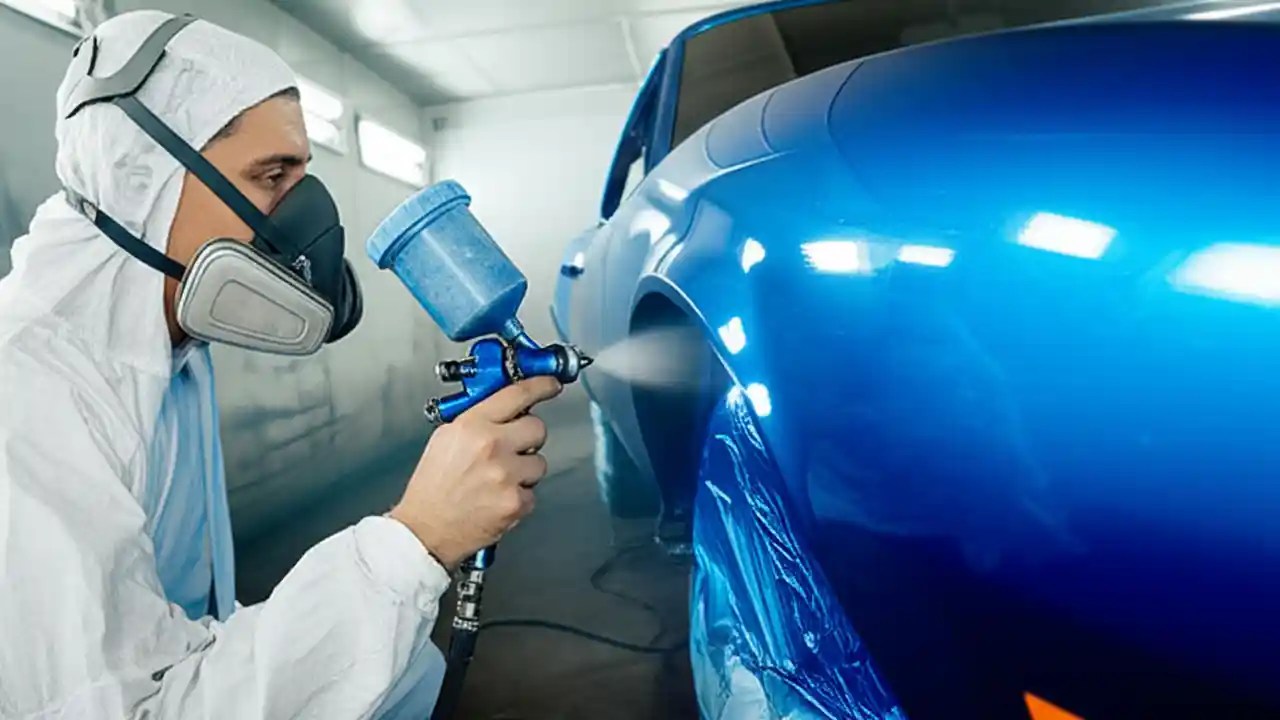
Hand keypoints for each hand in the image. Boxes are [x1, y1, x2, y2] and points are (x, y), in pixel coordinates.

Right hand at [389, 377, 562, 568]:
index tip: (551, 385)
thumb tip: (505, 408)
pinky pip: (533, 492)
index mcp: (472, 426)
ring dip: (524, 470)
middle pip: (537, 428)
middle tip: (511, 450)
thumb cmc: (432, 488)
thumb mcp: (445, 439)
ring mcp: (506, 475)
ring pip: (540, 462)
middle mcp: (492, 446)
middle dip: (528, 438)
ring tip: (498, 480)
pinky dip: (520, 497)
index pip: (516, 395)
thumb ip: (477, 420)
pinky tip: (498, 499)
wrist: (425, 530)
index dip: (540, 386)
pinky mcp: (516, 502)